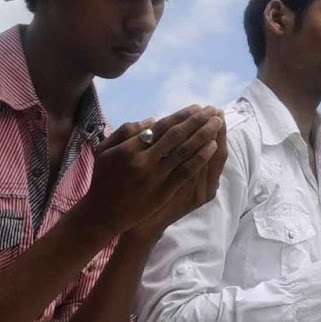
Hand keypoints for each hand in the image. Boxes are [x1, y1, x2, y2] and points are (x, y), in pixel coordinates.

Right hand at [85, 107, 224, 234]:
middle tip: (213, 110)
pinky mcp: (163, 192)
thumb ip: (125, 132)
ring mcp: (155, 177)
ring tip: (217, 123)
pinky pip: (186, 172)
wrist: (103, 213)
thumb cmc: (103, 179)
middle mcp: (143, 160)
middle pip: (176, 135)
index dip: (181, 116)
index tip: (196, 107)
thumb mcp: (104, 151)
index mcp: (128, 148)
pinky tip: (212, 146)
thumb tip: (152, 120)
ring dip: (203, 135)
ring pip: (184, 151)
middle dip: (197, 120)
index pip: (161, 127)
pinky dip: (200, 158)